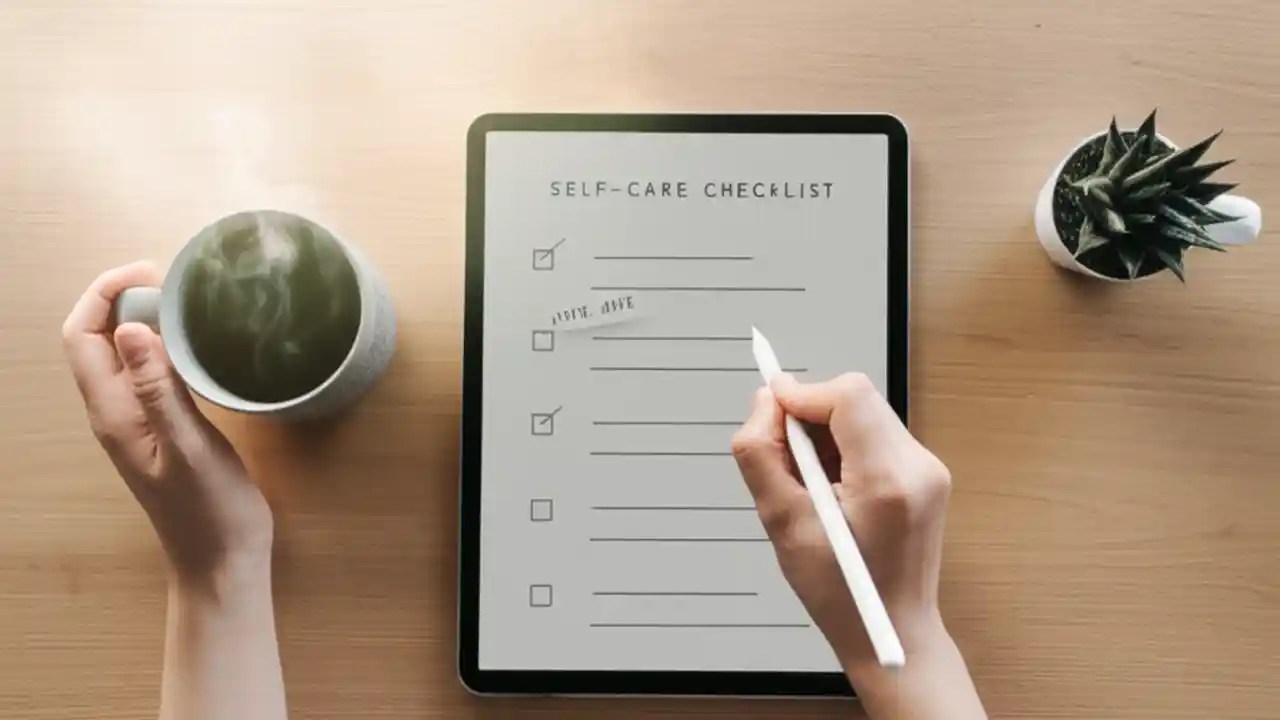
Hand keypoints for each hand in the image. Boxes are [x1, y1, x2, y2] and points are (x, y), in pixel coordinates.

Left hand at [61, 262, 272, 584]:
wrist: (222, 561)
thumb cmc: (210, 510)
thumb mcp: (188, 447)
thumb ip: (159, 388)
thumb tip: (130, 326)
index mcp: (112, 414)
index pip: (83, 336)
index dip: (105, 294)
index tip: (153, 273)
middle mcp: (115, 412)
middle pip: (97, 340)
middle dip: (124, 298)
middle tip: (177, 281)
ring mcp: (137, 421)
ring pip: (122, 355)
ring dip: (145, 319)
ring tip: (189, 302)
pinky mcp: (162, 428)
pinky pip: (148, 373)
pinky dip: (164, 346)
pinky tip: (199, 344)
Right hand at [731, 372, 950, 668]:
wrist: (894, 631)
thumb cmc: (843, 595)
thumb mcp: (782, 526)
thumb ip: (762, 455)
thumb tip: (765, 403)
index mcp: (888, 480)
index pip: (848, 396)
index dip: (802, 394)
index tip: (770, 410)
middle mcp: (918, 467)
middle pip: (857, 398)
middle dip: (811, 414)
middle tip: (783, 455)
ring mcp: (927, 469)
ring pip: (865, 412)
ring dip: (826, 432)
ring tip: (809, 482)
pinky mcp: (925, 474)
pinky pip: (876, 434)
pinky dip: (844, 446)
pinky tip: (831, 487)